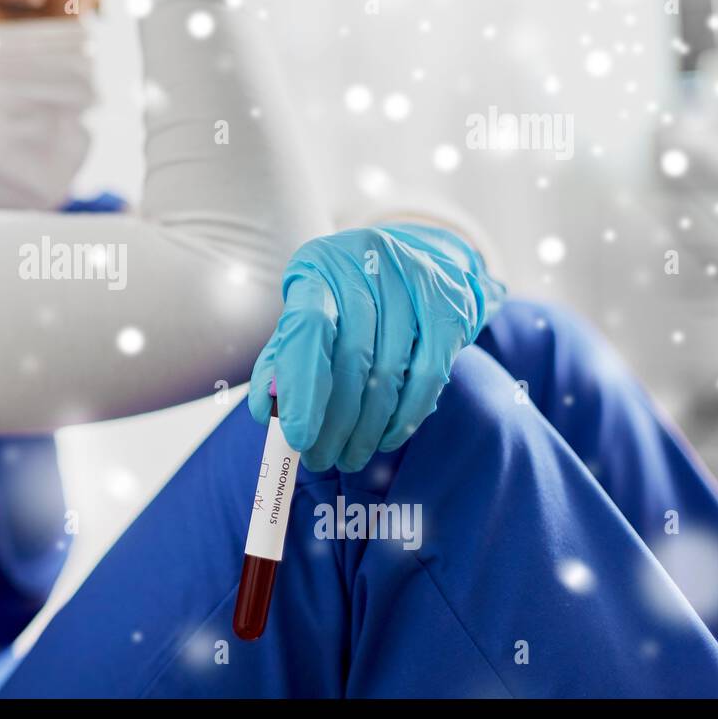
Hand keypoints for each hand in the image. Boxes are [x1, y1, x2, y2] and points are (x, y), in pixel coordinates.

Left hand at [248, 223, 506, 471]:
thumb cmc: (347, 299)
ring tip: (349, 458)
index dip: (302, 387)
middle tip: (319, 460)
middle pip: (352, 358)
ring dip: (366, 429)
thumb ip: (283, 359)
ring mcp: (414, 282)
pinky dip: (405, 417)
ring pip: (390, 373)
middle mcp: (367, 267)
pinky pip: (428, 375)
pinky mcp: (451, 305)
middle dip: (334, 423)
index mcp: (318, 270)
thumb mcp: (307, 316)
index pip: (307, 327)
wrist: (418, 258)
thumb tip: (265, 414)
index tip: (296, 438)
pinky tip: (386, 439)